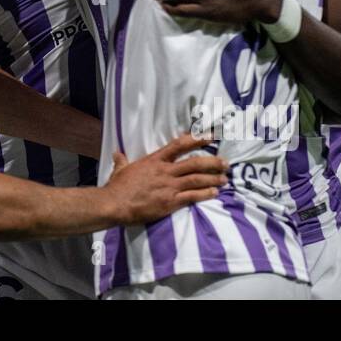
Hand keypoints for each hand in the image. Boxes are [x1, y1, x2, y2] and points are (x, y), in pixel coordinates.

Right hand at [105, 132, 228, 224]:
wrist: (115, 204)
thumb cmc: (117, 187)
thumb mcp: (120, 170)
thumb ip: (122, 161)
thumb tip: (117, 154)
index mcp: (154, 160)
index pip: (179, 145)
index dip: (196, 139)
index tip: (210, 137)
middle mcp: (165, 171)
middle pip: (194, 163)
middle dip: (212, 162)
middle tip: (226, 163)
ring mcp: (169, 186)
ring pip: (197, 179)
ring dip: (213, 179)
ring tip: (225, 179)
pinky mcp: (170, 202)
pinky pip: (192, 196)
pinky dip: (205, 194)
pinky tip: (214, 193)